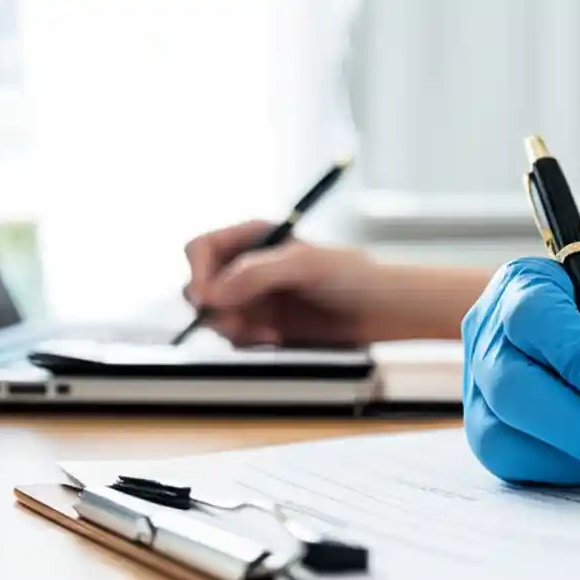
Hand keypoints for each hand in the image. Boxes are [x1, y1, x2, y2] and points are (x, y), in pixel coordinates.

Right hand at [183, 220, 380, 344]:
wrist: (381, 311)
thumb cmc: (352, 277)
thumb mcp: (307, 266)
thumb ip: (258, 273)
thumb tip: (214, 293)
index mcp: (254, 237)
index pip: (201, 249)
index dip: (197, 273)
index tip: (208, 300)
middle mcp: (247, 265)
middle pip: (199, 286)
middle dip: (214, 309)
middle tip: (239, 324)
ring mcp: (253, 296)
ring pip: (214, 316)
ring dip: (233, 328)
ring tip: (268, 333)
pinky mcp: (262, 324)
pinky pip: (234, 337)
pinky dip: (248, 342)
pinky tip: (276, 338)